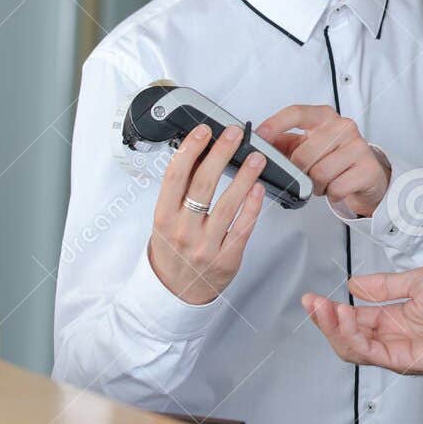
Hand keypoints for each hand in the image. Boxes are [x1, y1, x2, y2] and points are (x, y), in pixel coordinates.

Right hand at [147, 124, 267, 304]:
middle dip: (220, 153)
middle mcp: (182, 231)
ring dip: (244, 176)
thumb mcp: (165, 221)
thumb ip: (180, 192)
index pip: (175, 176)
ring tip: (257, 157)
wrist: (175, 292)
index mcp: (164, 218)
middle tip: (235, 135)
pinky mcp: (227, 258)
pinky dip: (252, 206)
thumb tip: (199, 154)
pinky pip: (242, 228)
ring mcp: (205, 246)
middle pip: (203, 185)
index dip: (190, 149)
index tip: (204, 131)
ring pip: (227, 205)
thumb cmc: (173, 251)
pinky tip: (259, 188)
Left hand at [256, 104, 390, 217]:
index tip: (260, 136)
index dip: (275, 124)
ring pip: (319, 173)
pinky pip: (336, 188)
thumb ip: (282, 143)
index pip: (296, 113)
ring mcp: (357, 146)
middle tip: (308, 174)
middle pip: (303, 154)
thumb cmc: (333, 158)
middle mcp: (342, 126)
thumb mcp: (307, 145)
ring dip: (316, 186)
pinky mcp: (367, 168)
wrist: (367, 175)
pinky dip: (332, 194)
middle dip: (300, 172)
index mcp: (324, 117)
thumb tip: (258, 145)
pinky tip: (337, 186)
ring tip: (324, 181)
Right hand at [302, 269, 422, 374]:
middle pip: (346, 334)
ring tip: (324, 309)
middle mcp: (388, 335)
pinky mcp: (399, 361)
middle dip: (324, 319)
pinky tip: (343, 319)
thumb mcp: (417, 282)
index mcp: (392, 316)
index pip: (354, 317)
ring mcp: (392, 350)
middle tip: (311, 303)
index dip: (332, 309)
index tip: (314, 297)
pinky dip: (351, 337)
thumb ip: (384, 285)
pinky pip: (368, 353)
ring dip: (333, 328)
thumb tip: (353, 284)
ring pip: (351, 346)